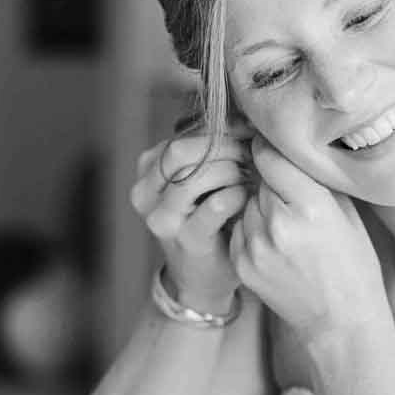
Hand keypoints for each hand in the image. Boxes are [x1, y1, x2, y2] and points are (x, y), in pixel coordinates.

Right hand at [130, 122, 254, 312]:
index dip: (218, 131)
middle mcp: (144, 194)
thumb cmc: (210, 220)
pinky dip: (236, 195)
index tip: (247, 132)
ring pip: (193, 177)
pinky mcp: (187, 240)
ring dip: (230, 170)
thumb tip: (243, 116)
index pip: (180, 138)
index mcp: (146, 172)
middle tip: (250, 153)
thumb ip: (212, 150)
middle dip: (222, 148)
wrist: (204, 278)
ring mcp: (162, 220)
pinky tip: (246, 196)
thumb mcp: (203, 180)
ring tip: (250, 174)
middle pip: (180, 152)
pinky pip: (214, 205)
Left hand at [228, 136, 388, 345]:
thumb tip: (291, 146)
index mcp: (311, 207)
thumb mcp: (348, 215)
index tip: (274, 149)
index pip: (269, 156)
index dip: (271, 150)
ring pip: (245, 203)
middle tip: (291, 198)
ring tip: (286, 228)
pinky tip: (275, 246)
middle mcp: (277, 224)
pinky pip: (238, 229)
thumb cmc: (353, 266)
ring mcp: (255, 247)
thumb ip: (316, 180)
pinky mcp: (241, 264)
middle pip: (256, 179)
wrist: (340, 322)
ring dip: (259, 207)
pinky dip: (251, 230)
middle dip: (270, 182)